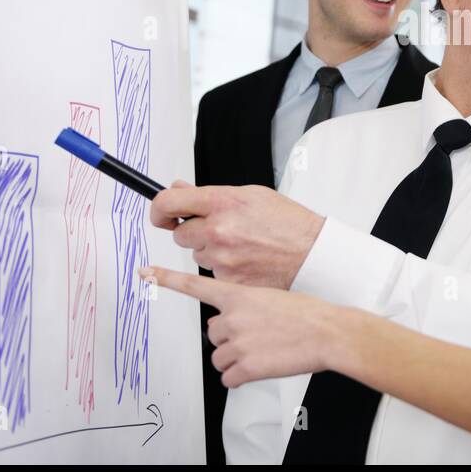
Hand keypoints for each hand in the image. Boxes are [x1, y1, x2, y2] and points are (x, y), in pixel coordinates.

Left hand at [140, 265, 338, 386]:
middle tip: (256, 337)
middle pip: (212, 334)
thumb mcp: (272, 295)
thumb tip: (233, 319)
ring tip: (262, 352)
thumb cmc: (308, 313)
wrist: (327, 332)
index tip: (145, 273)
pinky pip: (229, 379)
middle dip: (229, 339)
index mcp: (238, 295)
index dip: (166, 279)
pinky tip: (262, 366)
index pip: (194, 285)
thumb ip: (246, 303)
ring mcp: (238, 343)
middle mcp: (232, 318)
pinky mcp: (246, 367)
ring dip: (236, 360)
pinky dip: (241, 378)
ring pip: (219, 358)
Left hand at [149, 181, 324, 288]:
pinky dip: (225, 268)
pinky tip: (246, 260)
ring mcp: (222, 258)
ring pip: (197, 255)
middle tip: (219, 230)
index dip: (158, 209)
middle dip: (194, 231)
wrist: (312, 253)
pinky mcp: (227, 281)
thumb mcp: (251, 195)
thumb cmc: (288, 223)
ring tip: (241, 246)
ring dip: (210, 250)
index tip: (160, 214)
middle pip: (180, 234)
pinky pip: (212, 273)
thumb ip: (211, 194)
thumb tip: (180, 190)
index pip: (168, 202)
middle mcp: (218, 230)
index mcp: (223, 202)